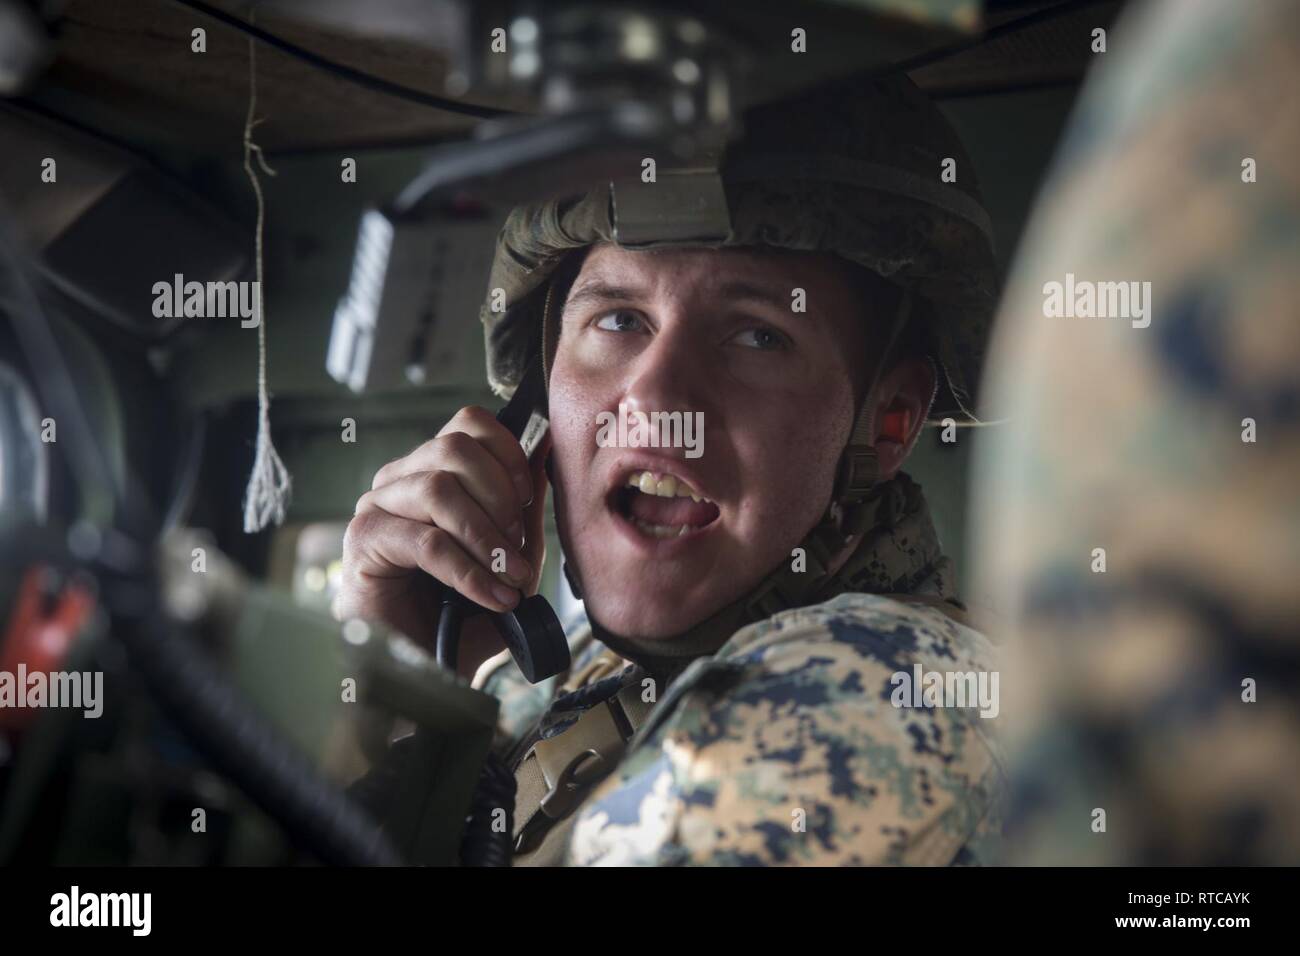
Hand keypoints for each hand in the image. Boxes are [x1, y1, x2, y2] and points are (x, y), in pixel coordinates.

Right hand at [333, 406, 549, 677]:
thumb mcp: (508, 557)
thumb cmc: (461, 614)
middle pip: (455, 448)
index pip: (469, 423)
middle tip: (518, 547)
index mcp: (432, 470)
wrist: (423, 667)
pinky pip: (427, 542)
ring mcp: (377, 507)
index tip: (530, 501)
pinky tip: (492, 597)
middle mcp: (400, 480)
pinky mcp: (363, 543)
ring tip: (508, 576)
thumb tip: (545, 455)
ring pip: (439, 489)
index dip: (509, 454)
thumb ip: (523, 510)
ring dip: (487, 537)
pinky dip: (470, 572)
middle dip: (501, 497)